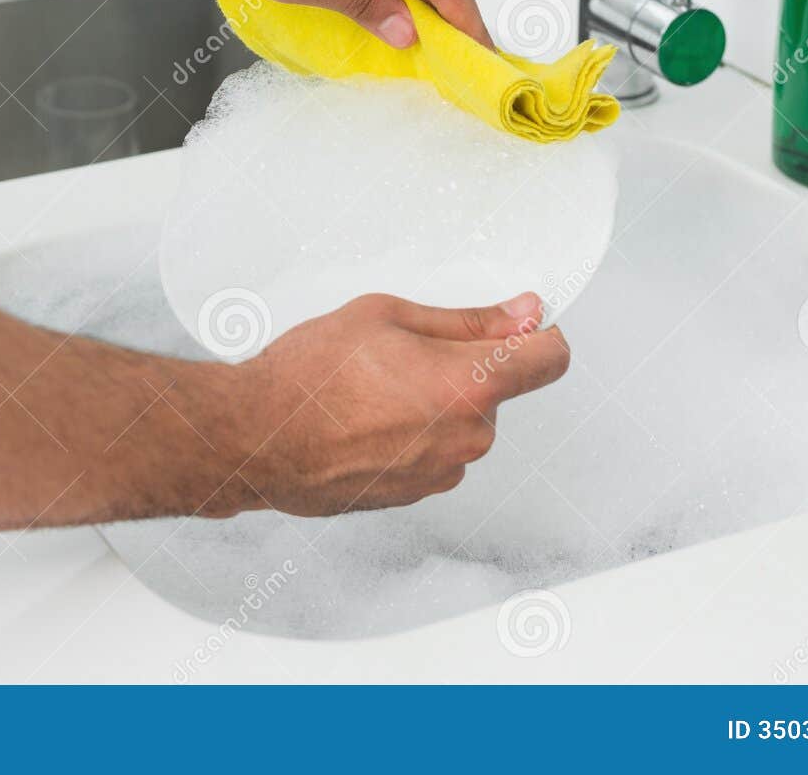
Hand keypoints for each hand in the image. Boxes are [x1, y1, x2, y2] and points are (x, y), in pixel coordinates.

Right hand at [219, 292, 567, 516]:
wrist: (256, 439)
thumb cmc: (309, 376)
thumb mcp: (388, 316)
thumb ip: (468, 319)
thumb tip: (523, 314)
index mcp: (470, 385)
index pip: (551, 359)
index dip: (537, 334)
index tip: (515, 326)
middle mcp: (468, 436)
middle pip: (499, 390)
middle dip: (465, 367)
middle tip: (402, 353)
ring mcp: (444, 471)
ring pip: (465, 421)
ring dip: (437, 402)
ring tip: (374, 388)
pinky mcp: (418, 493)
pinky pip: (437, 450)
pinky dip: (415, 432)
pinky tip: (367, 418)